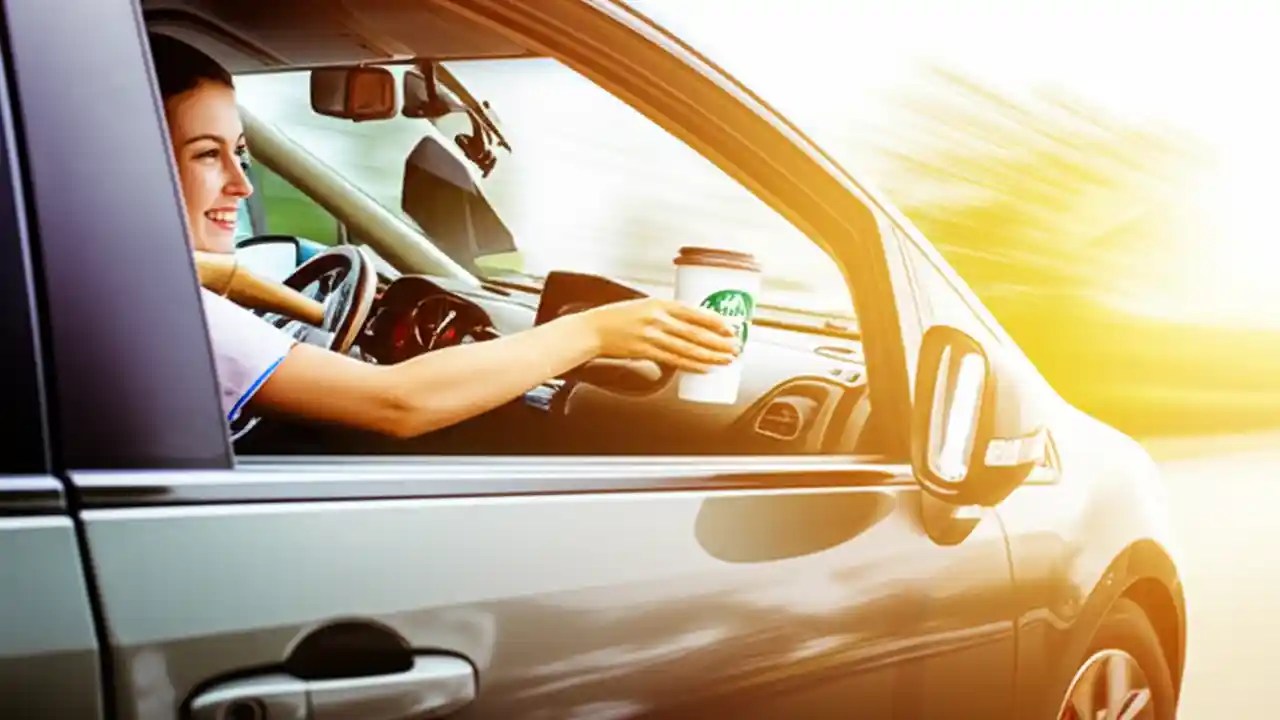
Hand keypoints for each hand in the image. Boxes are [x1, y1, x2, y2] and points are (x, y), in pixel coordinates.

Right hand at [577, 298, 738, 371]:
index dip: (715, 322)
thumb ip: (667, 313)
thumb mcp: (645, 305)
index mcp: (660, 303)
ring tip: (727, 360)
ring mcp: (651, 336)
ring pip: (688, 348)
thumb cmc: (618, 317)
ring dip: (710, 356)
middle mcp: (658, 318)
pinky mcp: (645, 351)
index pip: (694, 312)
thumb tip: (691, 324)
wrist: (593, 329)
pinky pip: (674, 360)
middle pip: (696, 333)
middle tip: (736, 349)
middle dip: (719, 342)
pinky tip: (705, 369)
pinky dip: (692, 365)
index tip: (731, 329)